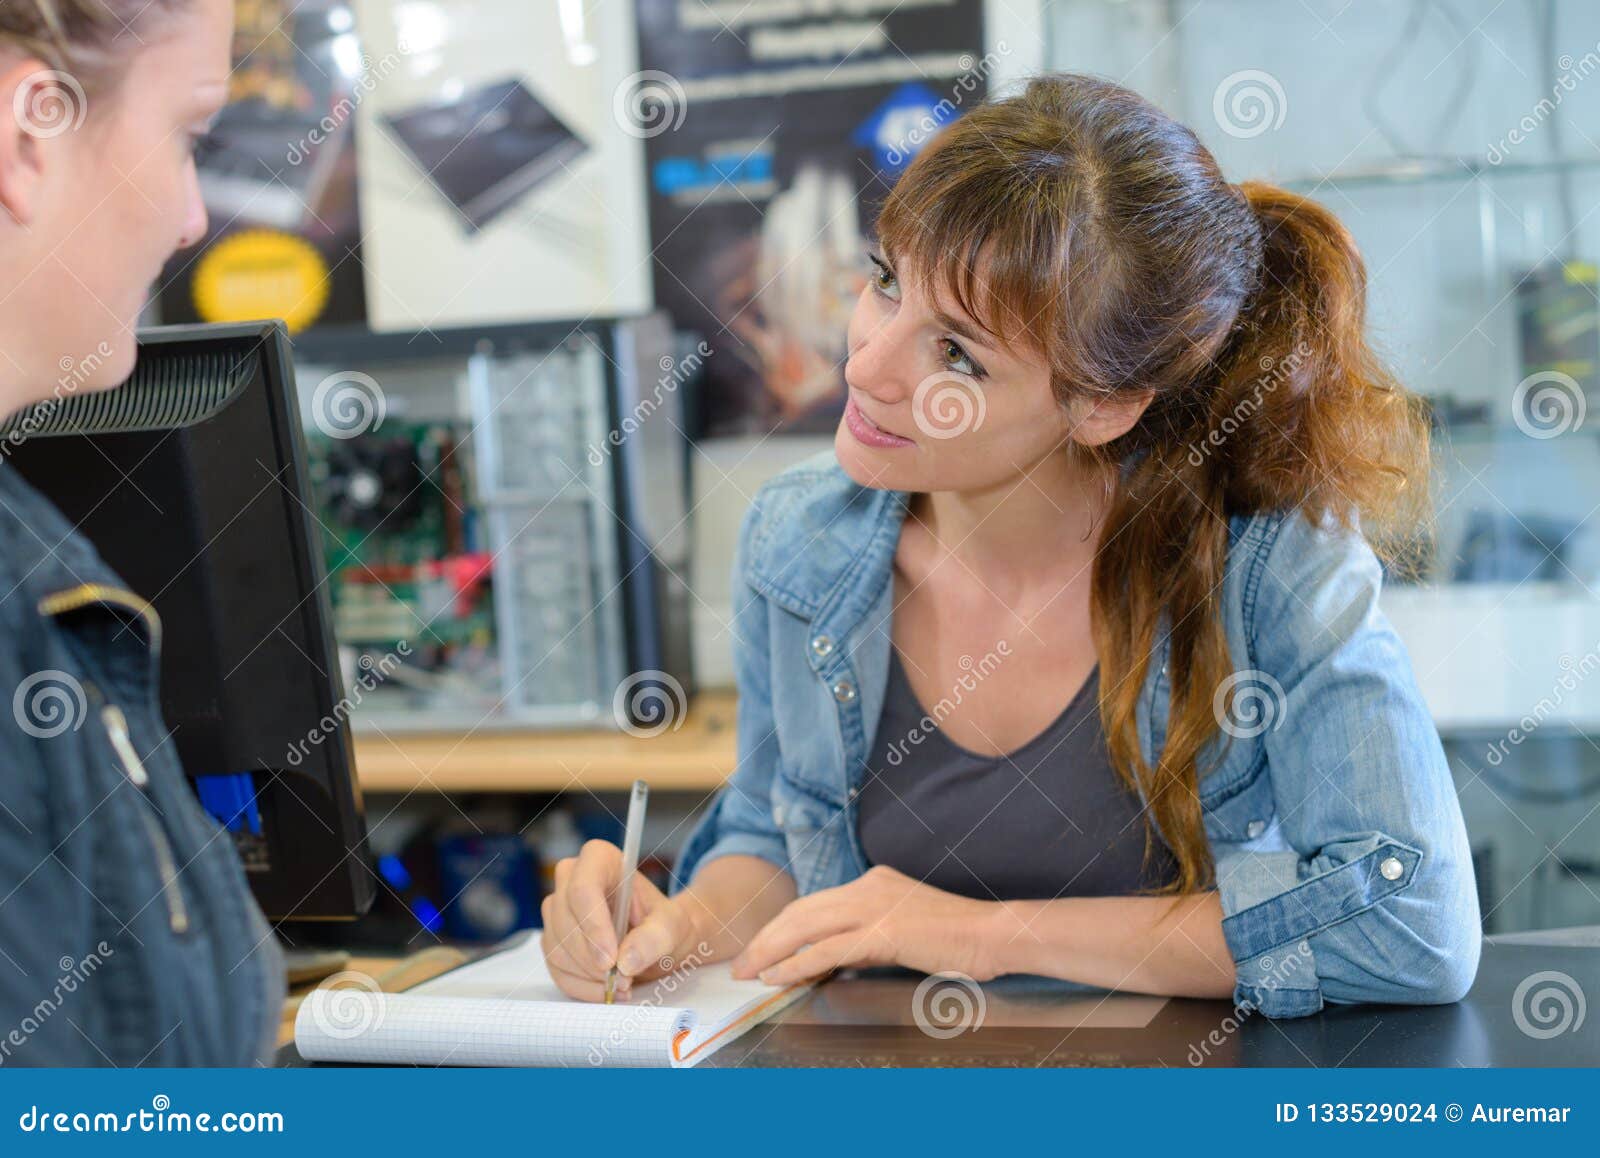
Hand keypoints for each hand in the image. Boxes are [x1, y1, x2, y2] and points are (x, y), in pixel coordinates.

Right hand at [539, 840, 701, 1001]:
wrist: (659, 940)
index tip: (611, 961)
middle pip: (565, 922)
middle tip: (625, 979)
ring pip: (556, 948)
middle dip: (593, 960)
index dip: (593, 927)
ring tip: (623, 983)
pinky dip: (582, 987)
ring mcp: (557, 910)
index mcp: (599, 859)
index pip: (583, 889)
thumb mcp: (674, 927)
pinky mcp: (553, 940)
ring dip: (589, 976)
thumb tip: (626, 960)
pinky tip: (606, 989)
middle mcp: (570, 879)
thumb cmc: (665, 924)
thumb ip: (655, 938)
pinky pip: (555, 969)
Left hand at [729, 865, 1000, 986]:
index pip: (814, 904)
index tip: (761, 948)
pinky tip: (778, 977)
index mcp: (873, 882)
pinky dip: (797, 963)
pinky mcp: (883, 932)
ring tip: (748, 972)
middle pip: (801, 911)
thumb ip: (870, 936)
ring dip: (771, 950)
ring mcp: (875, 907)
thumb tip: (835, 958)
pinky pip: (827, 949)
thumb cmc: (959, 938)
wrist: (994, 933)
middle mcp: (868, 887)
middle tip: (741, 963)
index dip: (782, 927)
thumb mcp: (905, 928)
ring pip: (806, 926)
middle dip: (765, 938)